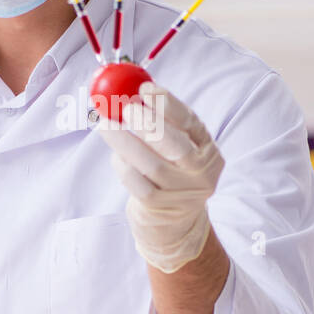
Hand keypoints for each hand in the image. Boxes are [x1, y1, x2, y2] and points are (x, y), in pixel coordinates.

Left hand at [97, 81, 224, 272]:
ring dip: (125, 142)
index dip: (166, 103)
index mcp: (207, 149)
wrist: (174, 223)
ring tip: (105, 125)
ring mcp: (183, 193)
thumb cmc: (170, 174)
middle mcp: (201, 172)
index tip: (143, 89)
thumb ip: (161, 122)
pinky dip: (123, 166)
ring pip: (152, 165)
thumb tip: (129, 89)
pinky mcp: (162, 208)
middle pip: (174, 145)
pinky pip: (138, 184)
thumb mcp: (175, 148)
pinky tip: (117, 156)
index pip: (190, 121)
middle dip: (147, 122)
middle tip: (124, 108)